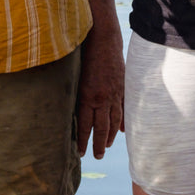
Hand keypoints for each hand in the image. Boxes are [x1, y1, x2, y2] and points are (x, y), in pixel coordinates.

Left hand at [75, 22, 124, 158]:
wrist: (103, 38)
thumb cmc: (84, 53)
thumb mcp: (74, 75)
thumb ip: (74, 93)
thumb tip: (70, 110)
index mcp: (87, 96)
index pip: (85, 125)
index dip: (83, 140)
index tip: (80, 153)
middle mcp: (102, 98)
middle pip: (102, 127)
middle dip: (99, 144)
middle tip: (97, 156)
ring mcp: (115, 93)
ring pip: (114, 120)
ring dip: (111, 135)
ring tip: (107, 146)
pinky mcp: (123, 86)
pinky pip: (124, 108)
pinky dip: (123, 120)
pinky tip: (122, 129)